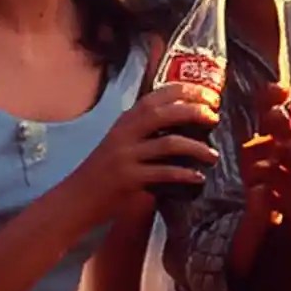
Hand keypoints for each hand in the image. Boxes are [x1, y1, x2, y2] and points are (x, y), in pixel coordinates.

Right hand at [68, 83, 219, 220]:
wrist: (76, 200)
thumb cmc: (103, 172)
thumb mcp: (120, 144)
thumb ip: (143, 132)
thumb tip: (182, 124)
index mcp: (125, 123)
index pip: (155, 97)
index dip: (183, 91)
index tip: (207, 94)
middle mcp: (124, 134)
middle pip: (162, 113)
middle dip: (192, 111)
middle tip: (214, 117)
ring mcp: (125, 156)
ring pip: (168, 144)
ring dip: (196, 148)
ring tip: (213, 155)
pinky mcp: (129, 180)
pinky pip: (163, 173)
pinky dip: (184, 174)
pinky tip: (198, 177)